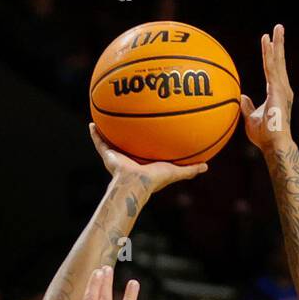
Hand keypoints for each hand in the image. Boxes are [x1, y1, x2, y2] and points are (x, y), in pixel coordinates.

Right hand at [89, 124, 206, 192]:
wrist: (135, 183)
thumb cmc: (155, 180)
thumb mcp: (175, 171)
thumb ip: (190, 169)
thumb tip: (206, 166)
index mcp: (143, 161)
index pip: (145, 148)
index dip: (147, 139)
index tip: (149, 128)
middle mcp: (129, 158)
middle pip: (127, 141)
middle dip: (127, 132)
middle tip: (128, 118)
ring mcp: (117, 155)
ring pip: (111, 139)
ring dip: (109, 129)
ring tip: (106, 115)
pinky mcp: (107, 155)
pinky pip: (99, 142)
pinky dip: (95, 133)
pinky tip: (92, 122)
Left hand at [241, 26, 293, 153]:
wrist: (274, 145)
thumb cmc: (264, 136)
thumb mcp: (251, 119)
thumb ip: (247, 106)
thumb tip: (241, 97)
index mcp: (276, 93)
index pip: (273, 70)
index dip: (271, 56)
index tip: (268, 42)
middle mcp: (281, 88)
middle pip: (279, 61)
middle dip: (278, 44)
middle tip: (278, 28)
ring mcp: (281, 88)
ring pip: (277, 61)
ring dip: (276, 44)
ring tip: (277, 28)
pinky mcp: (277, 90)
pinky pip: (271, 68)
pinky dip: (269, 54)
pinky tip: (268, 43)